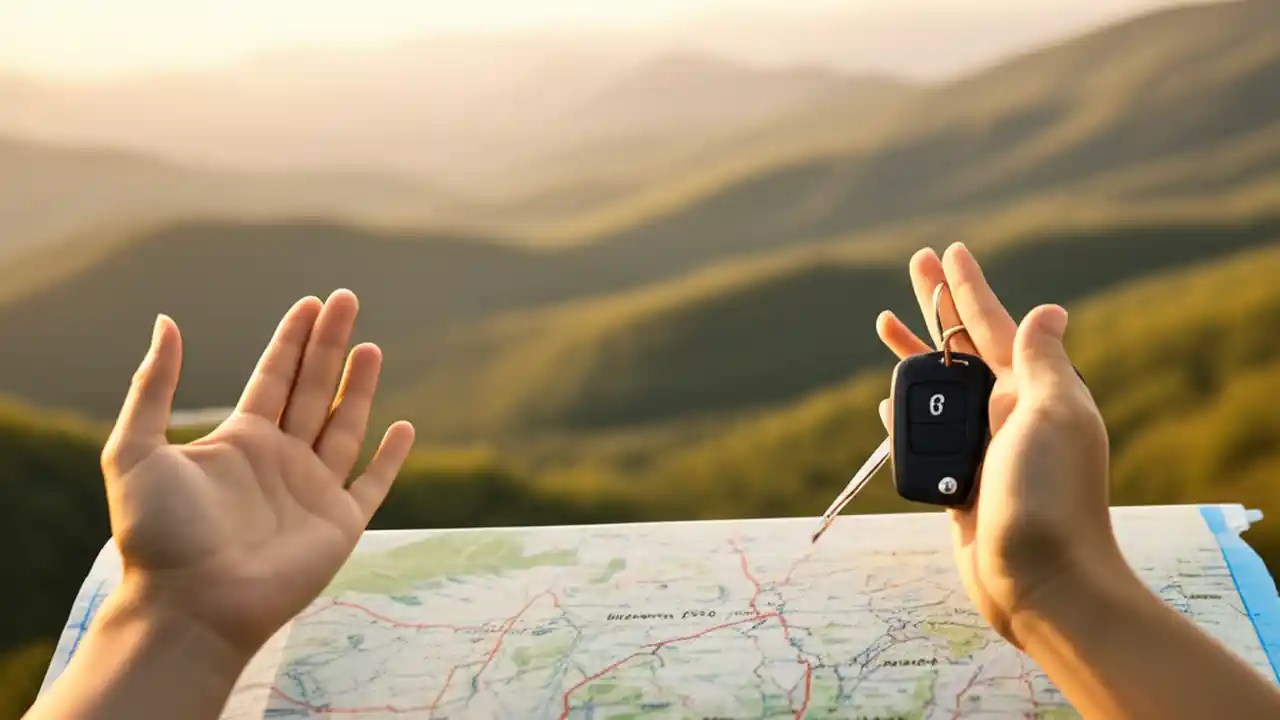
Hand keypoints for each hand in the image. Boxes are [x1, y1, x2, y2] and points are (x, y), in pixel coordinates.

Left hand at [101, 291, 414, 655]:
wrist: (189, 605)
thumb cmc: (157, 534)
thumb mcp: (134, 450)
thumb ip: (153, 387)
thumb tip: (165, 321)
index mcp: (239, 442)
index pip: (274, 378)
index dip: (292, 340)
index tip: (312, 303)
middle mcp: (280, 460)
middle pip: (312, 389)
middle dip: (329, 344)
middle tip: (347, 299)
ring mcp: (312, 491)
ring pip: (344, 426)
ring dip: (359, 386)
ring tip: (370, 346)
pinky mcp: (339, 524)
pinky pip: (372, 483)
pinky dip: (390, 456)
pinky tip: (403, 427)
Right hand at [875, 244, 1117, 643]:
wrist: (1042, 583)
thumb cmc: (1050, 498)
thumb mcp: (1053, 415)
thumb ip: (1042, 361)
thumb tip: (1050, 310)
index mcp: (1032, 392)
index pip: (993, 325)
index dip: (970, 287)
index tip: (951, 250)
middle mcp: (1007, 414)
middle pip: (961, 348)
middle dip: (937, 305)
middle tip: (914, 264)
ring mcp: (981, 449)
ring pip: (938, 390)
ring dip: (913, 356)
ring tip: (885, 324)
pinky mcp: (959, 485)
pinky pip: (924, 437)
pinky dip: (904, 413)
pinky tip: (886, 399)